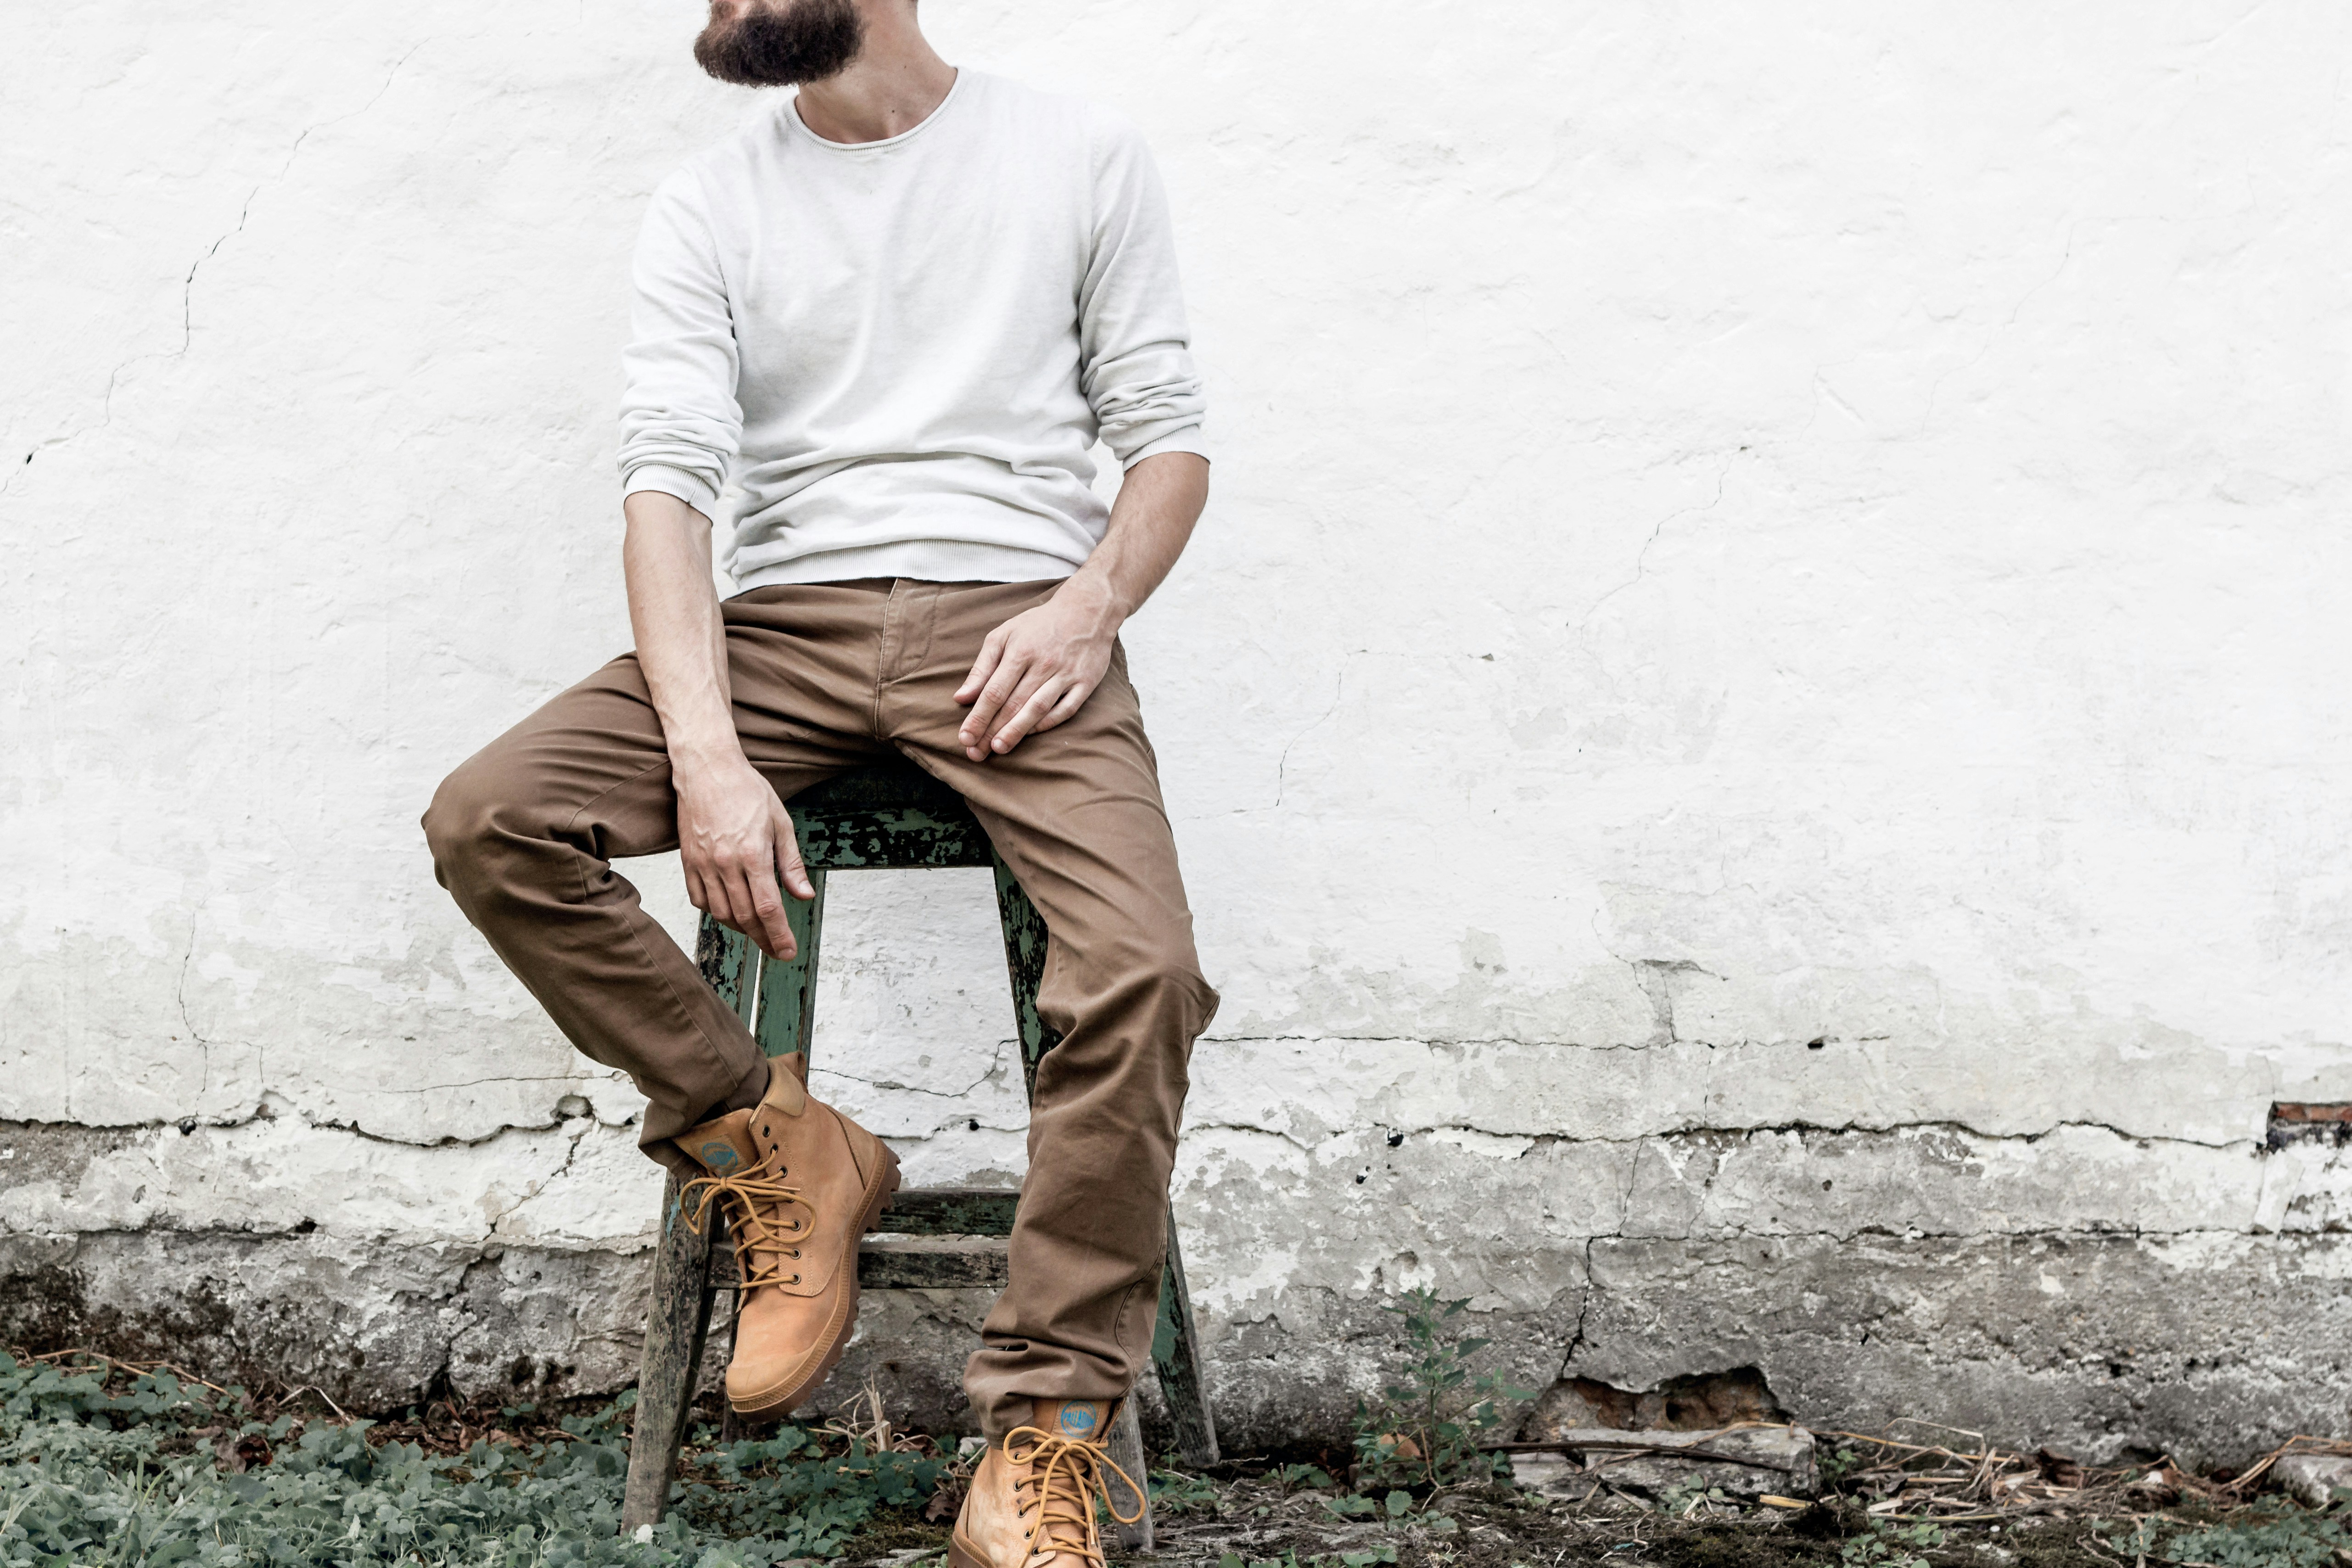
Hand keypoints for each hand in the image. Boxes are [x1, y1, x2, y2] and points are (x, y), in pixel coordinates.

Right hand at [674, 751, 813, 958]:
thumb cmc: (747, 790)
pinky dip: (715, 912)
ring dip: (741, 928)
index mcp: (753, 853)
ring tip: (757, 931)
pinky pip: (699, 899)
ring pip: (721, 913)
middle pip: (745, 916)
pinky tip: (729, 911)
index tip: (788, 951)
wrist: (706, 768)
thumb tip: (804, 895)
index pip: (768, 907)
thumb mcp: (781, 822)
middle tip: (777, 950)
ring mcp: (703, 863)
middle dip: (764, 939)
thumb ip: (791, 863)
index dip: (779, 935)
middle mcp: (725, 863)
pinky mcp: (687, 861)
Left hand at [955, 579, 1124, 758]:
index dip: (978, 717)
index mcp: (1020, 651)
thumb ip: (982, 667)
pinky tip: (1030, 734)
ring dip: (1017, 731)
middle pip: (1013, 704)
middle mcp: (1043, 664)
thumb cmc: (1039, 624)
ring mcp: (1066, 674)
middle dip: (992, 730)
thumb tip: (961, 698)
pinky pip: (1065, 710)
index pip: (994, 691)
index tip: (964, 737)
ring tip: (998, 748)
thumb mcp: (1004, 635)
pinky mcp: (1085, 683)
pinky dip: (1046, 723)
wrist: (1087, 611)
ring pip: (1038, 709)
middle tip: (976, 752)